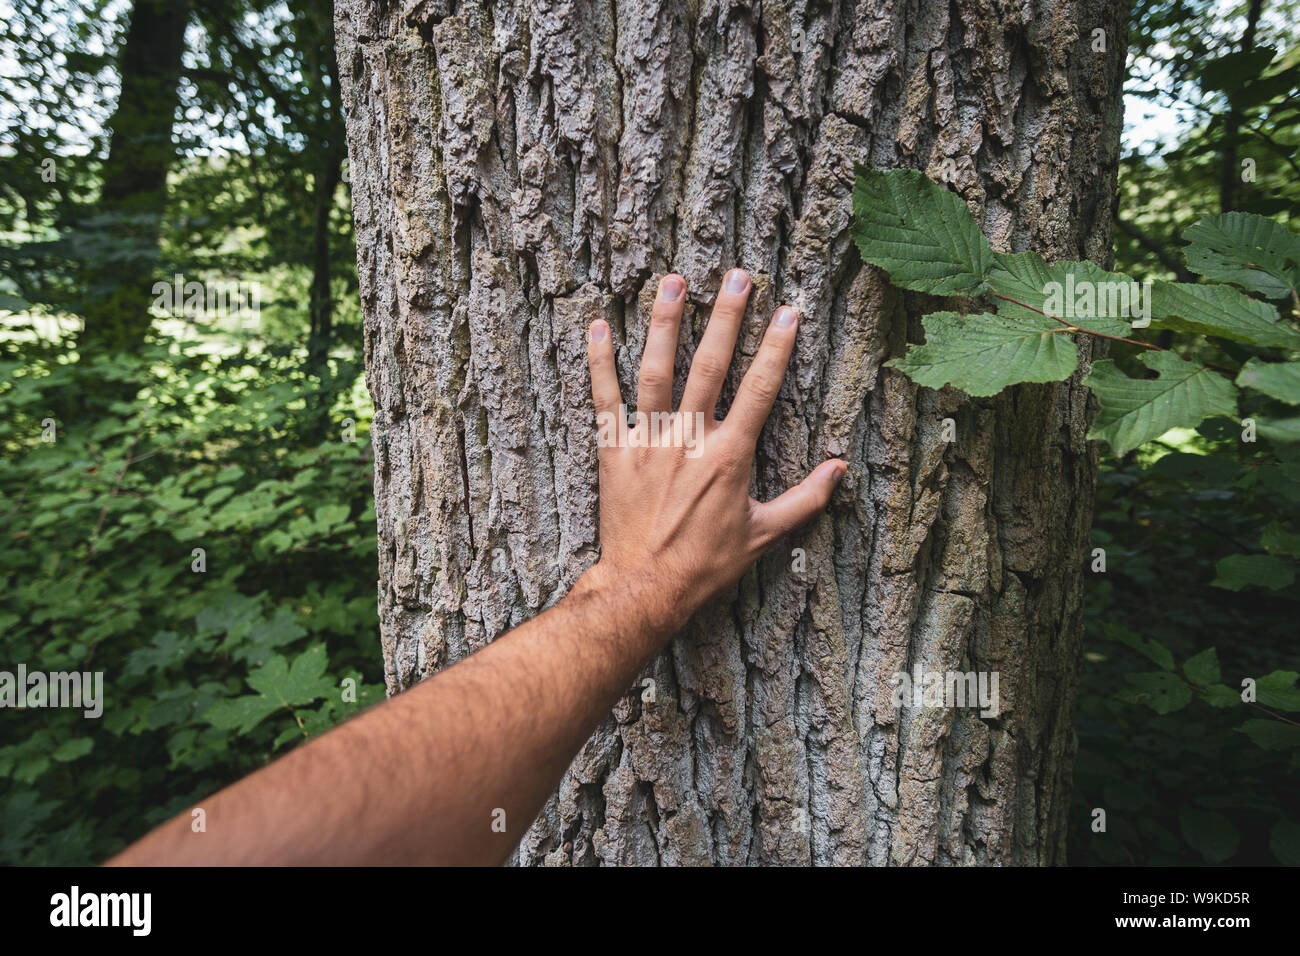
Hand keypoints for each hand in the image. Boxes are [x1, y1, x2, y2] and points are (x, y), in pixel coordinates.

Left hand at [585, 268, 845, 631]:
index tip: (787, 311)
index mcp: (729, 456)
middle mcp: (689, 439)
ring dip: (665, 323)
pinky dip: (599, 362)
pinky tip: (597, 325)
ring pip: (656, 371)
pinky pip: (606, 399)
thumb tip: (840, 469)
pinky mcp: (615, 451)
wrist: (646, 587)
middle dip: (726, 317)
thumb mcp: (765, 535)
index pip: (760, 389)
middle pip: (710, 365)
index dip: (776, 347)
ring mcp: (649, 441)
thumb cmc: (706, 564)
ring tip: (673, 281)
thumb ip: (805, 499)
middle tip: (737, 276)